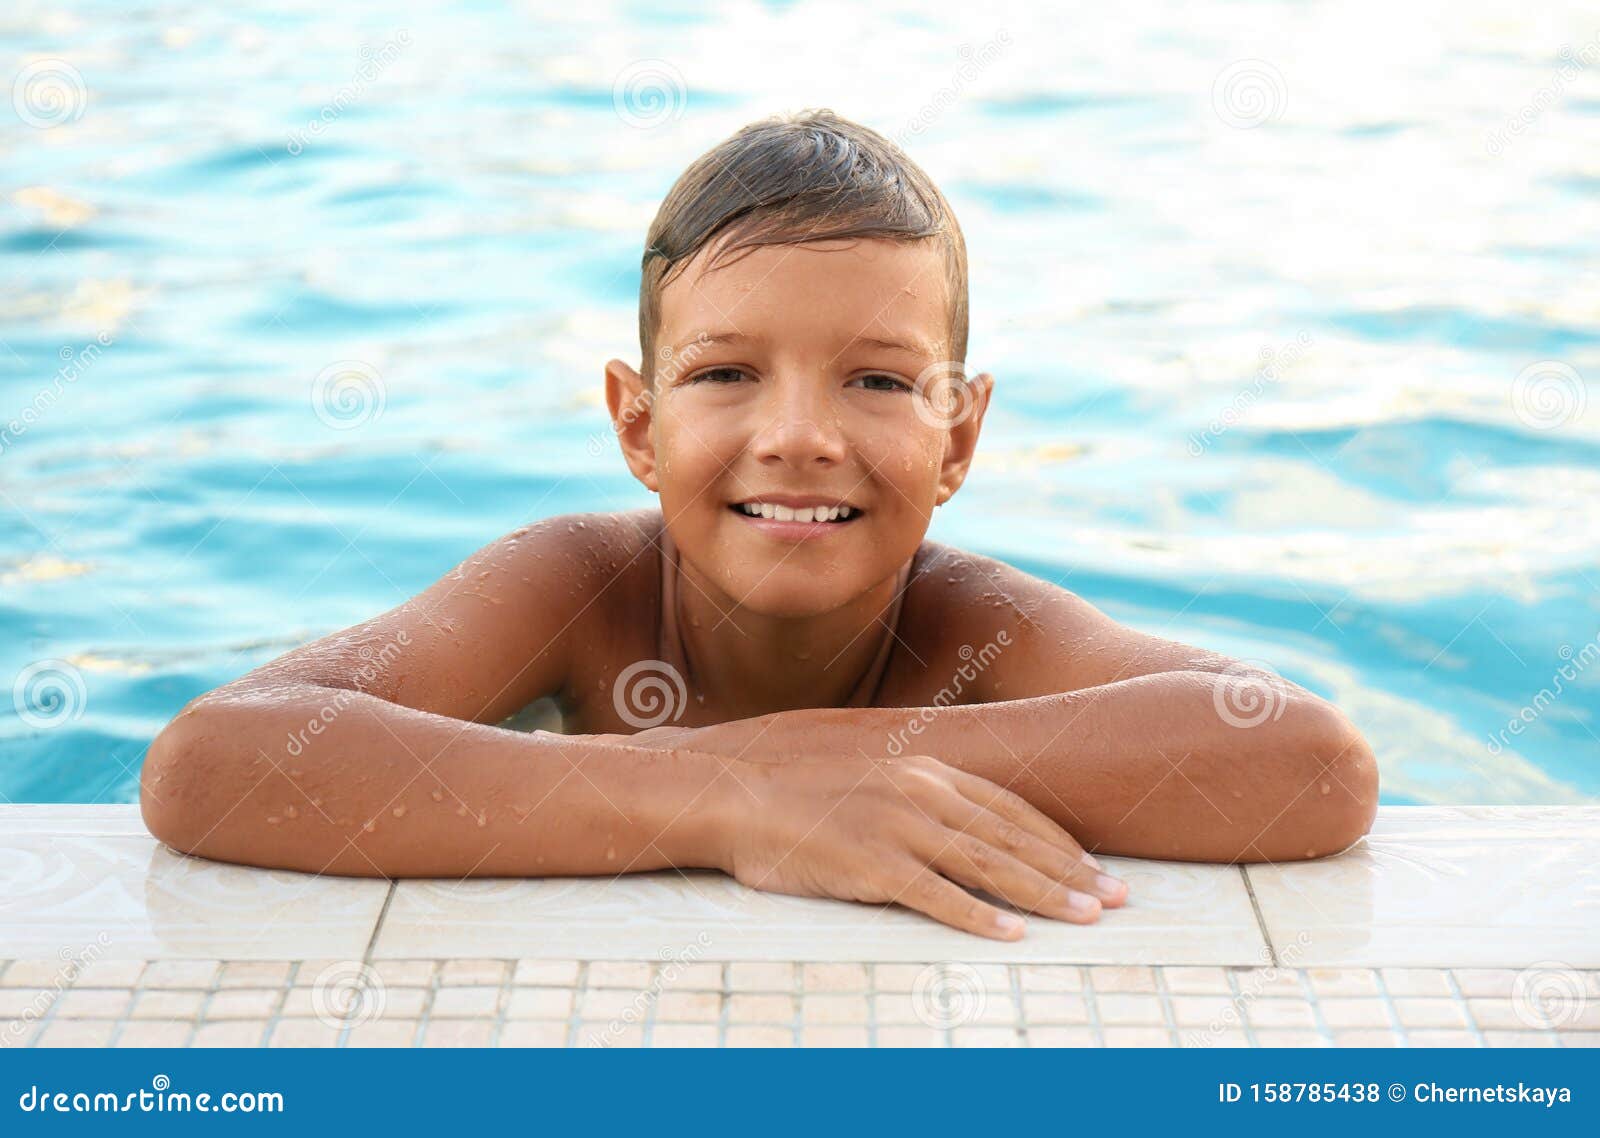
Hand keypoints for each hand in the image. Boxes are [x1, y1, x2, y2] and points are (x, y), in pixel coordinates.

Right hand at [717, 752, 1126, 938]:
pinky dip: (979, 917)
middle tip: (1120, 898)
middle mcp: (922, 794)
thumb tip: (958, 823)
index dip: (1060, 840)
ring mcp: (899, 828)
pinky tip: (1012, 935)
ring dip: (1045, 895)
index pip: (1012, 808)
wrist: (738, 793)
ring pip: (989, 865)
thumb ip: (918, 796)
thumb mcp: (871, 776)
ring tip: (1087, 918)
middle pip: (1014, 838)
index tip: (1096, 865)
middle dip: (1073, 871)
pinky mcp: (872, 864)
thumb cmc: (800, 793)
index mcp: (926, 771)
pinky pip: (937, 896)